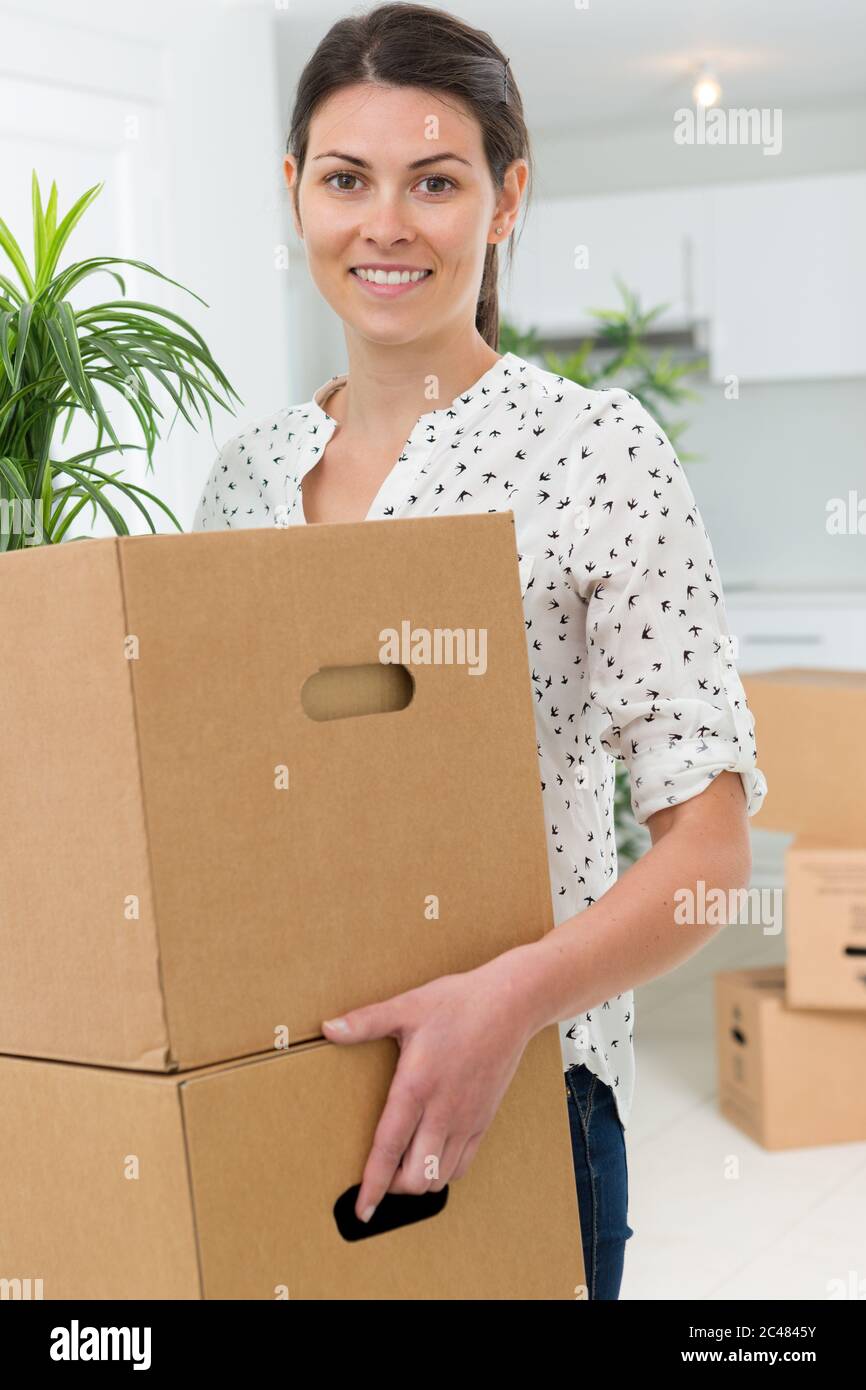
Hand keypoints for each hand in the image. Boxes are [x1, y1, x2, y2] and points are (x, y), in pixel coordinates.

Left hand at [321, 948, 536, 1224]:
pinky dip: (444, 1173)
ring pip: (440, 1177)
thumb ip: (365, 1022)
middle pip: (417, 1177)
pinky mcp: (484, 1119)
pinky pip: (463, 1165)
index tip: (362, 1209)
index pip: (389, 1149)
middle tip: (380, 1176)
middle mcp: (443, 1111)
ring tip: (402, 1169)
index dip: (373, 1184)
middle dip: (393, 1187)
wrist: (510, 1003)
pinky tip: (431, 1157)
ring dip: (419, 1182)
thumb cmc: (457, 1003)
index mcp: (417, 1086)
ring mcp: (467, 1119)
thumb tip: (328, 1028)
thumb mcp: (406, 1007)